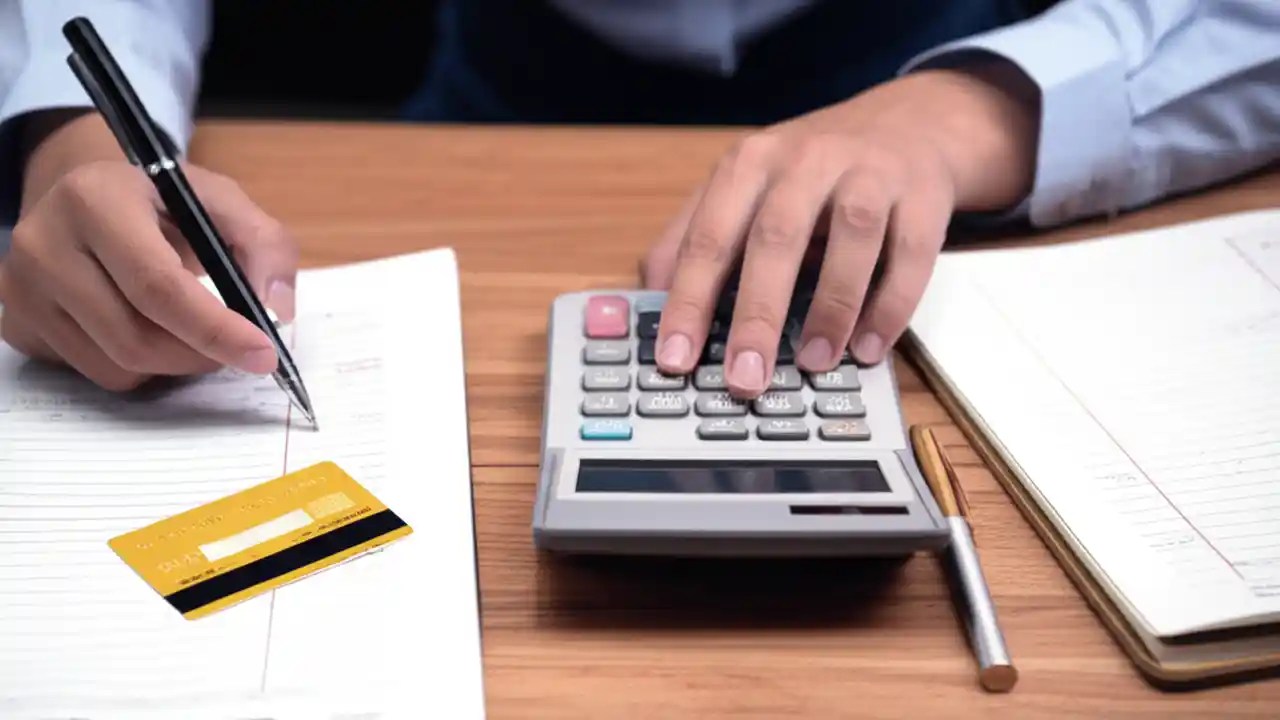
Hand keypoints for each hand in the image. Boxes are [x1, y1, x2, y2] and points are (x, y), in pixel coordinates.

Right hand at [0, 115, 297, 390]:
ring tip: (192, 331)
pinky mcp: (18, 324)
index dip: (215, 329)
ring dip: (173, 365)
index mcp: (94, 200)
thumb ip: (264, 244)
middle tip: (238, 348)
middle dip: (201, 355)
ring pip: (116, 366)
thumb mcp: (220, 201)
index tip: (264, 354)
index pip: (157, 286)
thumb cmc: (161, 203)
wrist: (87, 201)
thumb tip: (275, 308)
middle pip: (136, 338)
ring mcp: (22, 289)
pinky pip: (94, 373)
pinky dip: (138, 367)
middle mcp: (43, 244)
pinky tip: (148, 329)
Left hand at [642, 62, 1036, 396]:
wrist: (905, 124)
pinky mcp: (922, 195)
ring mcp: (869, 173)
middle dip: (757, 315)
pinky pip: (911, 253)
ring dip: (831, 308)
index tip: (675, 359)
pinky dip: (891, 306)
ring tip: (813, 364)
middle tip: (744, 378)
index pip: (709, 236)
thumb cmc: (809, 172)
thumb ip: (694, 233)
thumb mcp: (744, 186)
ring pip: (852, 237)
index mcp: (751, 163)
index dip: (689, 301)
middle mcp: (807, 160)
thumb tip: (651, 294)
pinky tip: (869, 348)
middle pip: (776, 237)